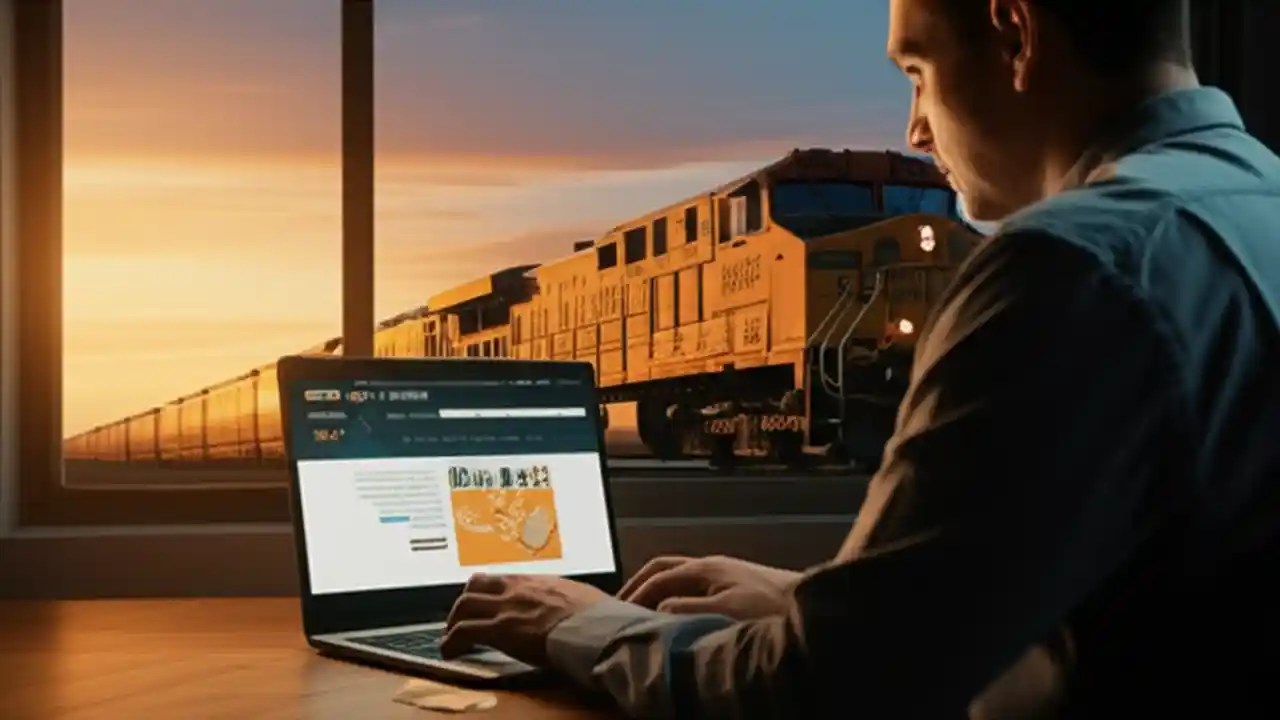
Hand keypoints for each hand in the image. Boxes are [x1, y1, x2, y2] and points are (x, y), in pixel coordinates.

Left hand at [440, 573, 609, 665]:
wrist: (594, 627)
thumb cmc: (595, 616)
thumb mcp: (578, 596)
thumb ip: (564, 598)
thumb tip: (570, 606)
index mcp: (536, 581)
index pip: (502, 579)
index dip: (488, 591)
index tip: (485, 603)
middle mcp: (516, 589)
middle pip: (476, 585)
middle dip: (465, 602)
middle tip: (461, 618)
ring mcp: (506, 608)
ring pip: (464, 605)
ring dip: (453, 622)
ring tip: (451, 637)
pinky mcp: (500, 630)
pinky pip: (464, 632)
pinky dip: (452, 642)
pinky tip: (450, 652)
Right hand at [618, 555, 801, 619]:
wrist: (808, 603)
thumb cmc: (770, 608)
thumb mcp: (725, 610)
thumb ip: (688, 608)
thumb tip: (659, 607)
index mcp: (704, 568)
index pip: (658, 577)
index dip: (635, 594)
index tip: (618, 613)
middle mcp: (710, 565)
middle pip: (663, 567)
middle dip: (639, 583)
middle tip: (620, 603)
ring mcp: (722, 572)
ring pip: (678, 574)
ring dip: (657, 588)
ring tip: (643, 609)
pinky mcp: (733, 584)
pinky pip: (692, 585)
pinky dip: (674, 594)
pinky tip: (676, 612)